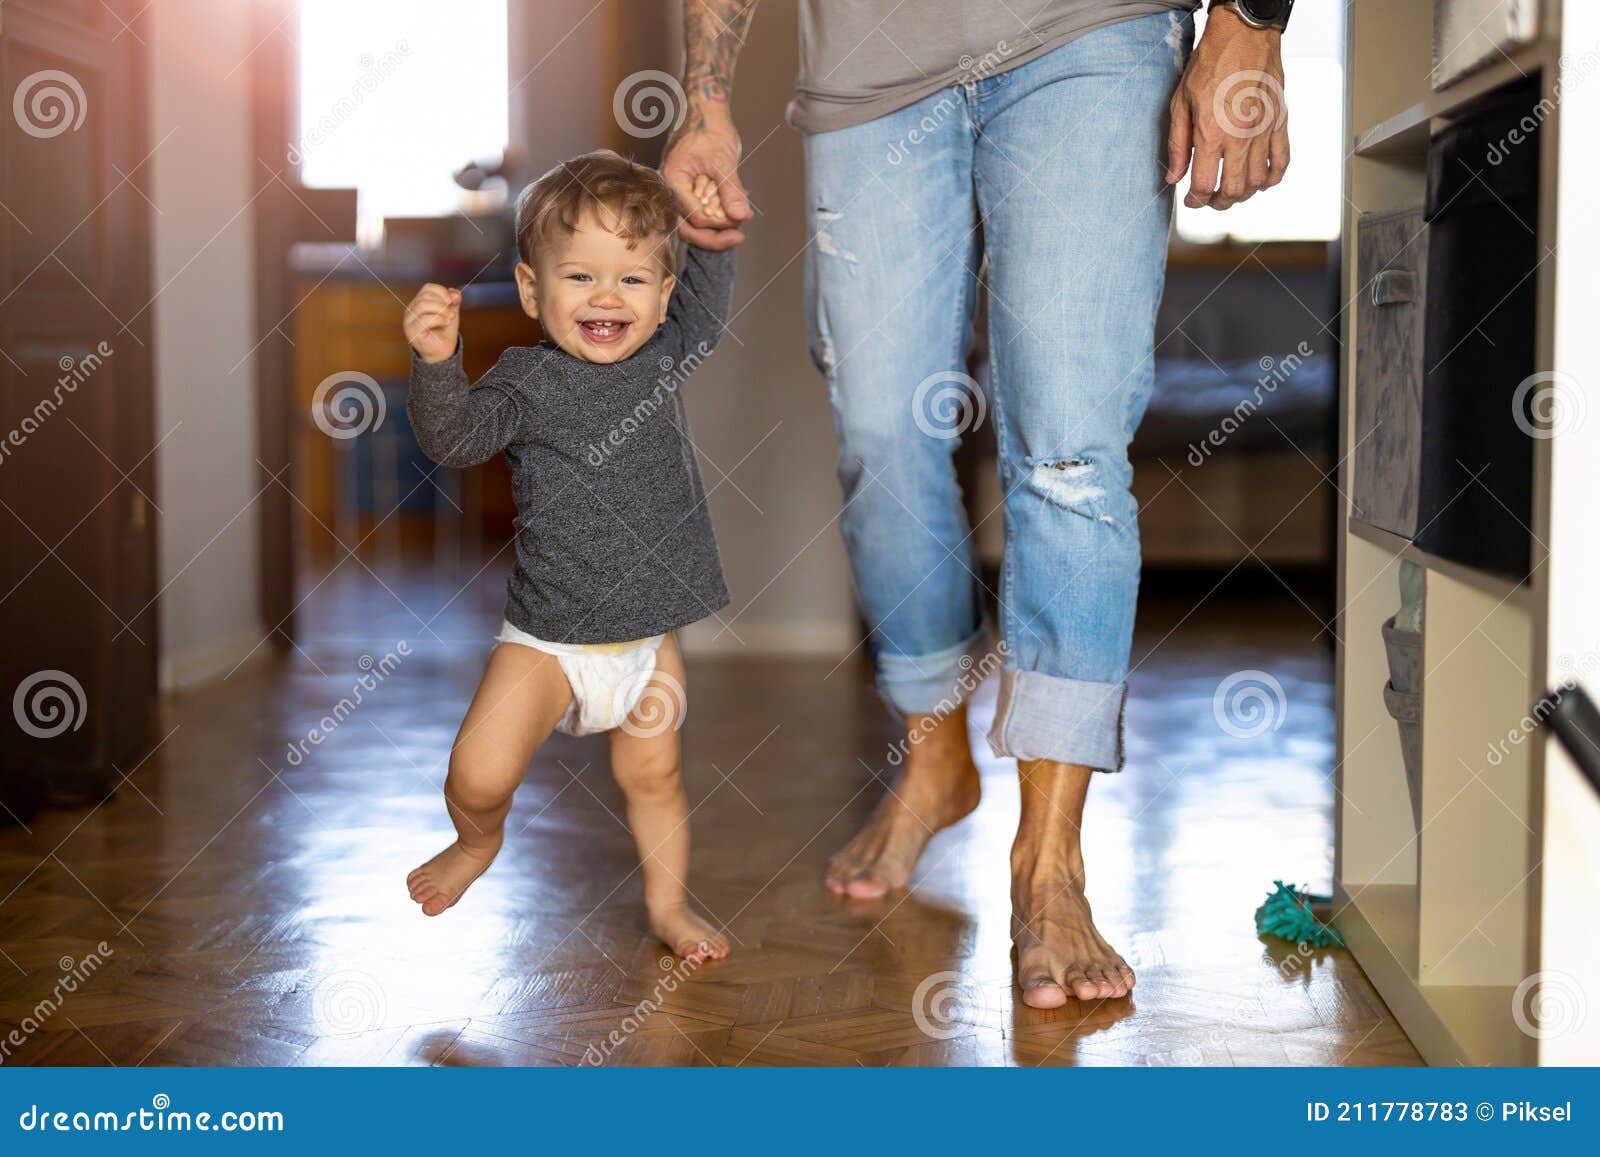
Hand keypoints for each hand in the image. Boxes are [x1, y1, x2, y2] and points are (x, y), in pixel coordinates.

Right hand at [404, 283, 460, 362]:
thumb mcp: (451, 312)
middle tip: (452, 313)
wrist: (442, 352)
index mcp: (419, 303)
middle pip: (425, 296)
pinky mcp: (412, 331)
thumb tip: (455, 293)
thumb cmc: (444, 332)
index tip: (453, 301)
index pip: (427, 288)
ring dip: (441, 310)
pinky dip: (438, 319)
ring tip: (449, 318)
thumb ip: (453, 301)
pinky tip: (445, 323)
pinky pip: (424, 319)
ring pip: (423, 305)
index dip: (442, 291)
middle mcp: (411, 310)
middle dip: (443, 302)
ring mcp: (409, 321)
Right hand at [660, 106, 749, 249]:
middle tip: (738, 237)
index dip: (717, 223)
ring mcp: (681, 193)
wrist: (706, 113)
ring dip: (717, 227)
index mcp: (673, 180)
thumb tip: (740, 216)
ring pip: (695, 224)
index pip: (693, 216)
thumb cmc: (709, 129)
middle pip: (689, 228)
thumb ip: (730, 189)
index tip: (738, 219)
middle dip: (714, 236)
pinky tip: (737, 210)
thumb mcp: (723, 160)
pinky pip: (702, 211)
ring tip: (739, 222)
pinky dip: (719, 214)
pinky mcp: (691, 192)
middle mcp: (673, 190)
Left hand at [1166, 8, 1288, 210]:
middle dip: (1217, 203)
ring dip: (1243, 194)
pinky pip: (1282, 162)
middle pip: (1232, 191)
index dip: (1194, 201)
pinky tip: (1260, 181)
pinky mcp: (1280, 122)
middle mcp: (1240, 137)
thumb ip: (1177, 144)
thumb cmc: (1210, 63)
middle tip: (1209, 199)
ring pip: (1257, 182)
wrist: (1244, 35)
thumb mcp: (1181, 103)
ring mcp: (1264, 131)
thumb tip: (1174, 177)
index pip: (1203, 185)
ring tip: (1230, 191)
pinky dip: (1272, 178)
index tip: (1190, 201)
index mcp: (1211, 134)